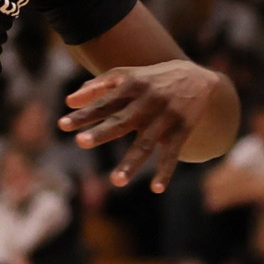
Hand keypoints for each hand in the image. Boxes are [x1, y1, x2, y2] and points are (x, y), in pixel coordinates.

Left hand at [60, 59, 222, 192]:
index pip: (104, 103)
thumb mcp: (128, 75)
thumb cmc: (154, 78)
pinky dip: (166, 171)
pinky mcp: (181, 130)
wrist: (200, 79)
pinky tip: (157, 188)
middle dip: (102, 132)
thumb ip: (98, 86)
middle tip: (81, 142)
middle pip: (122, 121)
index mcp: (132, 87)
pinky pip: (172, 153)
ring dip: (131, 162)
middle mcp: (148, 102)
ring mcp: (165, 118)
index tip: (63, 125)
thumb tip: (68, 101)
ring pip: (145, 143)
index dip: (84, 114)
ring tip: (116, 181)